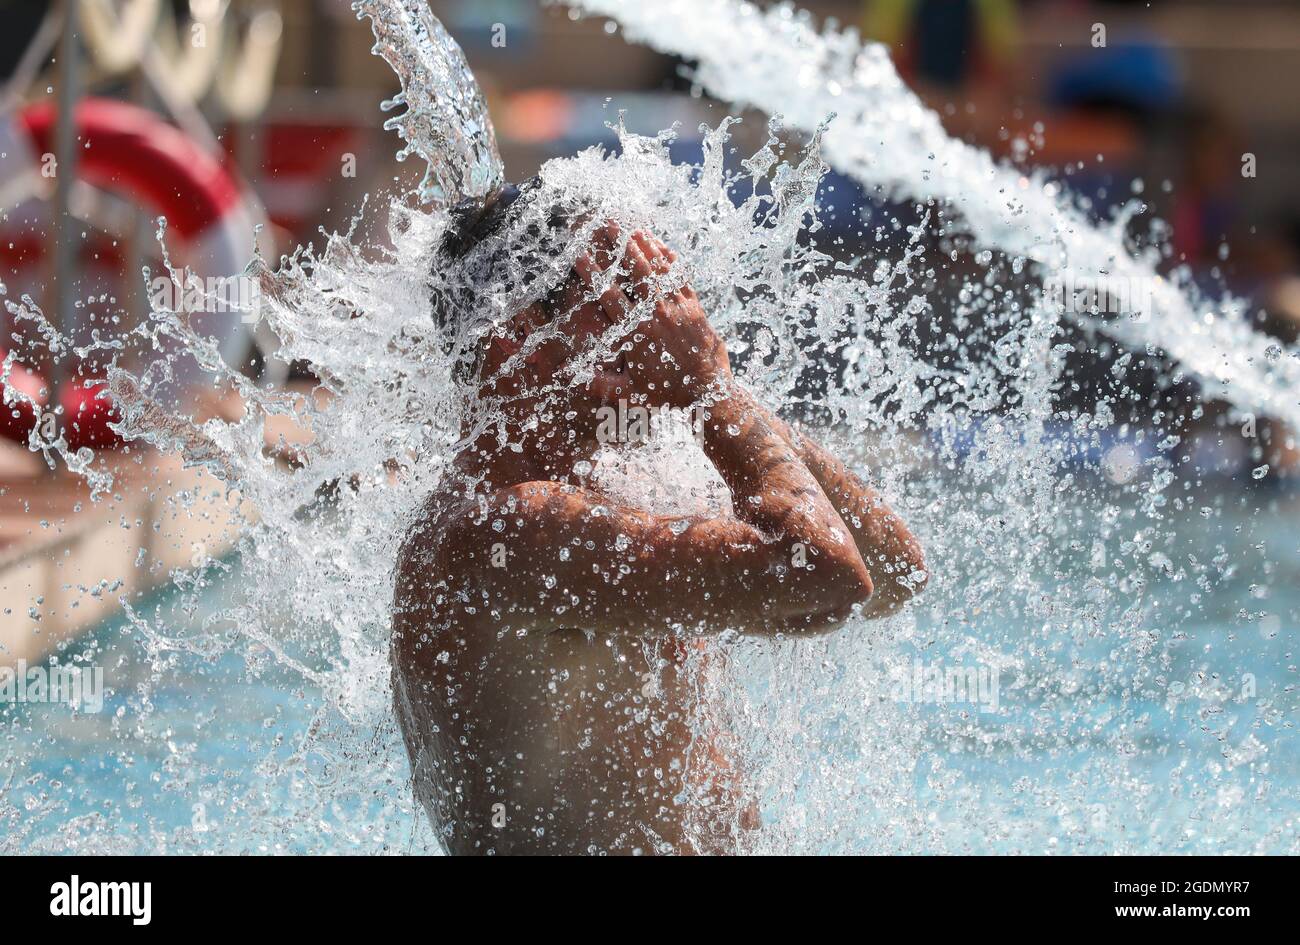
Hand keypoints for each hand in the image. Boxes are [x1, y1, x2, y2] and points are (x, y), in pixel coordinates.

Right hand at [575, 224, 730, 409]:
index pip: (608, 295)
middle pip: (635, 271)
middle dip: (620, 244)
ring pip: (658, 269)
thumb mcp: (629, 394)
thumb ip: (599, 383)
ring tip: (632, 227)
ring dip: (645, 246)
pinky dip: (670, 260)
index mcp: (636, 332)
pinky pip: (680, 277)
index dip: (592, 271)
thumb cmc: (667, 394)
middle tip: (607, 224)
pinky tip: (662, 246)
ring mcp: (677, 307)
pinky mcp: (694, 306)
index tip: (579, 252)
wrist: (709, 392)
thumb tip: (568, 376)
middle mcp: (656, 314)